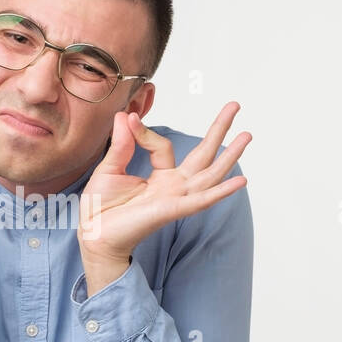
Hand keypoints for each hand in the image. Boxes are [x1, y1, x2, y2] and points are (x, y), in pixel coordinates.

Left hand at [78, 102, 250, 275]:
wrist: (94, 235)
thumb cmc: (101, 209)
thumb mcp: (110, 168)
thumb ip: (122, 143)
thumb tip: (127, 115)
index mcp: (160, 179)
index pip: (164, 147)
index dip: (146, 132)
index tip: (130, 119)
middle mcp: (173, 188)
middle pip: (203, 155)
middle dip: (219, 130)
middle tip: (234, 105)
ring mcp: (176, 199)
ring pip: (210, 174)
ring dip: (230, 155)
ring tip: (248, 135)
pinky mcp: (173, 211)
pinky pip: (201, 200)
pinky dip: (222, 191)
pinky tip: (241, 180)